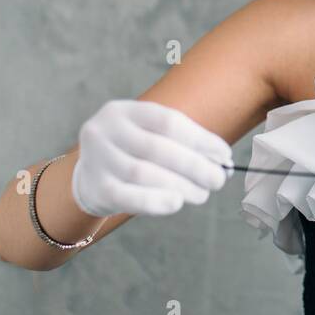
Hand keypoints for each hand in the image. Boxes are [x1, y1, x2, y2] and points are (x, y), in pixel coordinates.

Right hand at [70, 100, 233, 216]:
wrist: (89, 176)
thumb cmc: (132, 154)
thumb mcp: (150, 136)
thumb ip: (182, 143)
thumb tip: (221, 159)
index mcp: (124, 110)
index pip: (168, 121)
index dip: (201, 139)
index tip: (224, 155)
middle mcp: (105, 129)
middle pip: (157, 148)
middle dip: (195, 166)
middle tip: (218, 179)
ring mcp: (97, 158)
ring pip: (143, 173)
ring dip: (180, 186)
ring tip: (202, 194)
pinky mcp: (95, 187)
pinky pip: (127, 196)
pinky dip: (155, 201)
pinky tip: (177, 203)